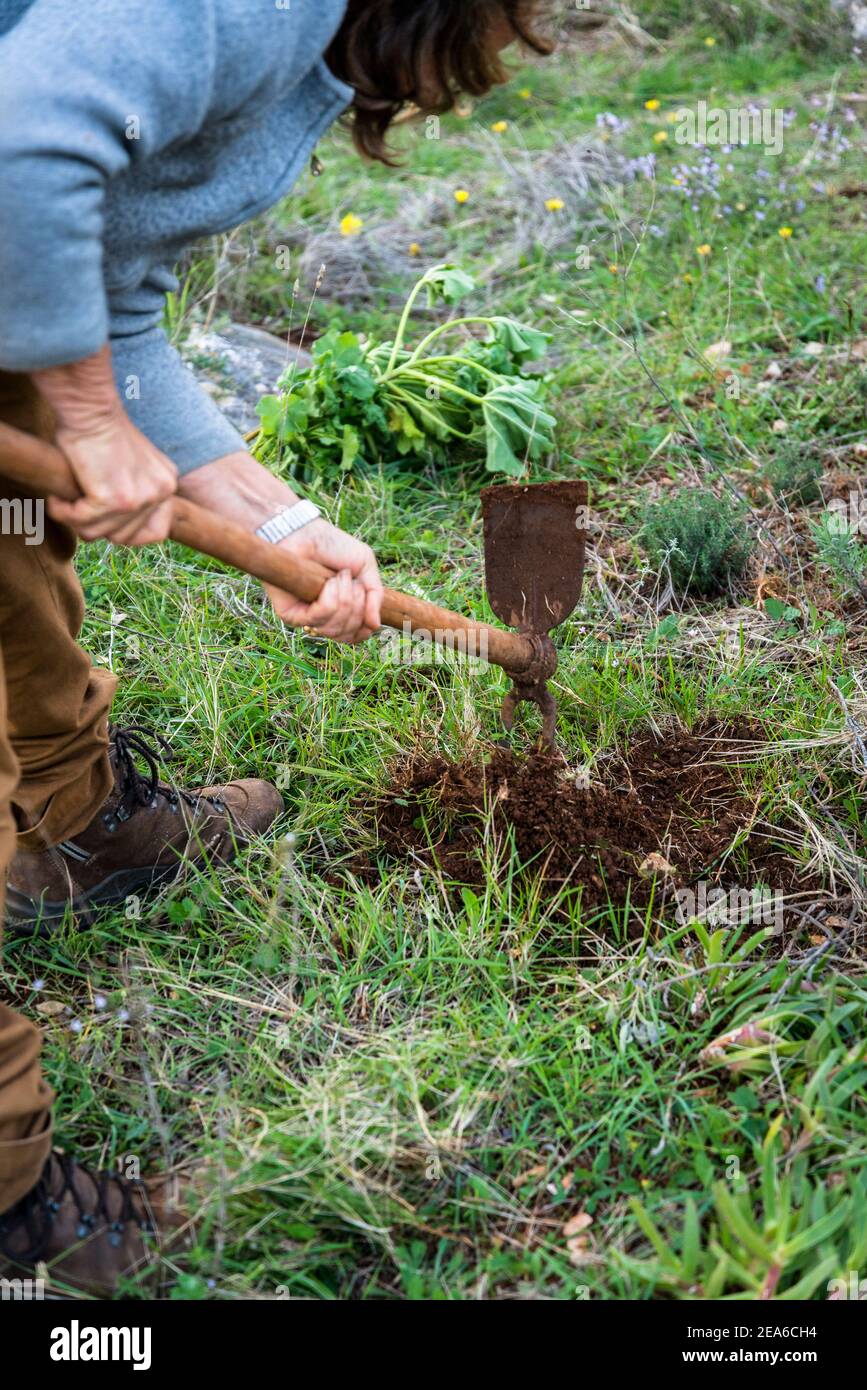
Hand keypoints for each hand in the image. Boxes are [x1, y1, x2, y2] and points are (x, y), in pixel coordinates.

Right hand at [33, 346, 177, 544]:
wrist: (89, 406)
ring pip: (99, 534)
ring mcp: (140, 497)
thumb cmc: (98, 428)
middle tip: (76, 505)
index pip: (156, 533)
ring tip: (64, 499)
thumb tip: (117, 529)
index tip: (103, 520)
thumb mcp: (129, 464)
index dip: (126, 534)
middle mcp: (161, 492)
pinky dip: (62, 512)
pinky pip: (81, 522)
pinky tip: (57, 497)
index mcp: (167, 483)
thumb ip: (132, 492)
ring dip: (75, 520)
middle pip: (123, 537)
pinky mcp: (114, 499)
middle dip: (94, 526)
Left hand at [266, 518, 382, 643]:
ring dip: (345, 599)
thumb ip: (375, 596)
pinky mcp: (292, 615)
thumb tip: (375, 625)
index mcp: (340, 611)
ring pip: (336, 628)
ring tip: (339, 578)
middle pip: (348, 634)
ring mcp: (307, 618)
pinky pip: (320, 618)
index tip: (367, 602)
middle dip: (358, 606)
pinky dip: (331, 598)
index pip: (355, 636)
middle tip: (352, 582)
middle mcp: (323, 618)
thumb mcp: (366, 567)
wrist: (307, 534)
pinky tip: (329, 582)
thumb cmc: (334, 546)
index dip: (366, 626)